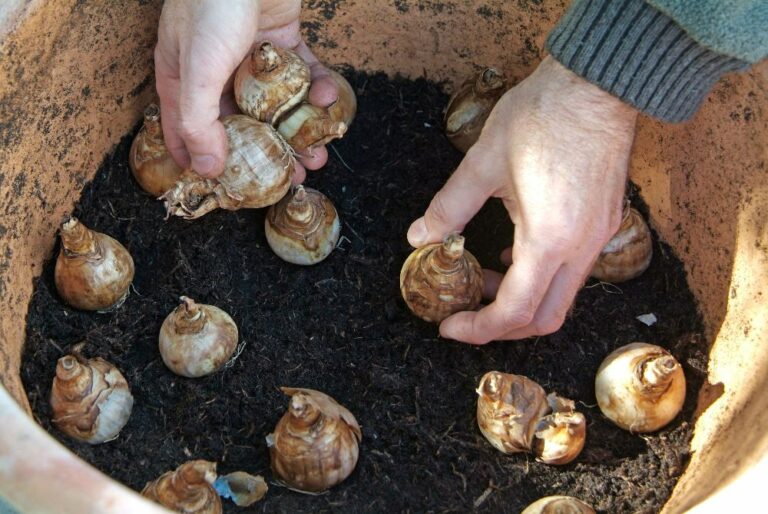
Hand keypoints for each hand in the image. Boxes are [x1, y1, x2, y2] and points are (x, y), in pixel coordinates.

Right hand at [155, 0, 336, 179]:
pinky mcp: (282, 42)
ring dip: (298, 131)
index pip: (188, 133)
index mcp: (183, 79)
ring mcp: (250, 58)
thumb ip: (198, 121)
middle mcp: (215, 72)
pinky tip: (329, 101)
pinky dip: (316, 89)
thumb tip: (206, 170)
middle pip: (241, 124)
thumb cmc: (213, 6)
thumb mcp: (197, 69)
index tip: (230, 192)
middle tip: (290, 177)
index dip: (207, 164)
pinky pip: (301, 75)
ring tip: (318, 154)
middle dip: (266, 154)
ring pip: (275, 105)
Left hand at [407, 56, 637, 343]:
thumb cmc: (543, 115)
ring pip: (562, 296)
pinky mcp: (607, 221)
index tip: (449, 326)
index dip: (478, 328)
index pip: (515, 312)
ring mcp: (600, 236)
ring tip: (484, 277)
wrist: (599, 82)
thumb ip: (449, 207)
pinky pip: (574, 270)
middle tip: (466, 311)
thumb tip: (420, 237)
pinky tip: (512, 252)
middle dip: (502, 326)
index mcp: (550, 239)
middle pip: (545, 318)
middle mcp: (582, 248)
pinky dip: (541, 276)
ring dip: (522, 299)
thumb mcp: (483, 162)